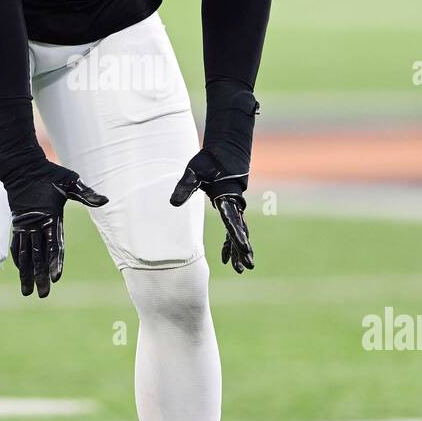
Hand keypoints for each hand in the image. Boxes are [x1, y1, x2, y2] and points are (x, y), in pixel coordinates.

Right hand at [7, 160, 106, 297]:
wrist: (22, 167)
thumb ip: (86, 194)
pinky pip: (16, 245)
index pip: (54, 244)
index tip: (55, 278)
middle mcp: (35, 224)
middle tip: (42, 295)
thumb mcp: (70, 181)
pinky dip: (18, 260)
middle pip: (38, 256)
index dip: (55, 262)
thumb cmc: (49, 174)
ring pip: (25, 255)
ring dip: (26, 274)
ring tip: (27, 291)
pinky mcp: (17, 224)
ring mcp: (24, 225)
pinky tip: (21, 271)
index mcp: (50, 217)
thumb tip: (105, 201)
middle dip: (40, 276)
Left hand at [170, 149, 253, 273]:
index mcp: (227, 198)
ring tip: (241, 269)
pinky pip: (232, 230)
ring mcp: (234, 208)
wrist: (224, 151)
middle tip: (248, 266)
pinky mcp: (229, 208)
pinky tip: (226, 258)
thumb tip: (173, 203)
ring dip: (239, 251)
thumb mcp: (194, 172)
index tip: (245, 249)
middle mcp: (234, 206)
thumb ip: (185, 187)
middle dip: (244, 250)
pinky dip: (230, 244)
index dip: (238, 237)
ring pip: (239, 233)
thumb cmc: (209, 161)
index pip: (233, 221)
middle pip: (241, 231)